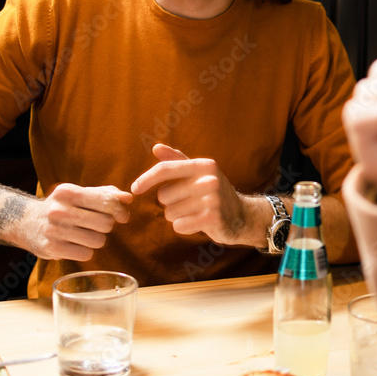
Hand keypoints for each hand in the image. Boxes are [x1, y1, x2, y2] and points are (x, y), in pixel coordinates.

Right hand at [26, 184, 130, 260]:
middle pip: (105, 223)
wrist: (27, 223)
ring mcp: (54, 230)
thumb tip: (128, 197)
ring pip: (98, 241)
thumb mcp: (79, 194)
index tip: (122, 216)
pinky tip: (75, 244)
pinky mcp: (51, 248)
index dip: (120, 210)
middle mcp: (59, 210)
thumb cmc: (62, 206)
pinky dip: (85, 251)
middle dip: (106, 226)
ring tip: (85, 234)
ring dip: (97, 240)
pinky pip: (86, 254)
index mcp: (68, 192)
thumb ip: (105, 194)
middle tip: (96, 225)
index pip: (106, 201)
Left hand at [131, 144, 255, 245]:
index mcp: (203, 165)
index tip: (134, 189)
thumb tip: (156, 147)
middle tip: (189, 202)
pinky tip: (198, 223)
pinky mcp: (213, 218)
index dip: (146, 179)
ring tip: (195, 212)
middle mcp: (209, 179)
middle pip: (164, 195)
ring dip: (177, 216)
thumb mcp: (198, 173)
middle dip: (170, 203)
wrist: (242, 215)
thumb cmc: (213, 192)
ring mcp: (212, 199)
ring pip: (170, 213)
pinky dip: (184, 228)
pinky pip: (179, 226)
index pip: (165, 169)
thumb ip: (176, 160)